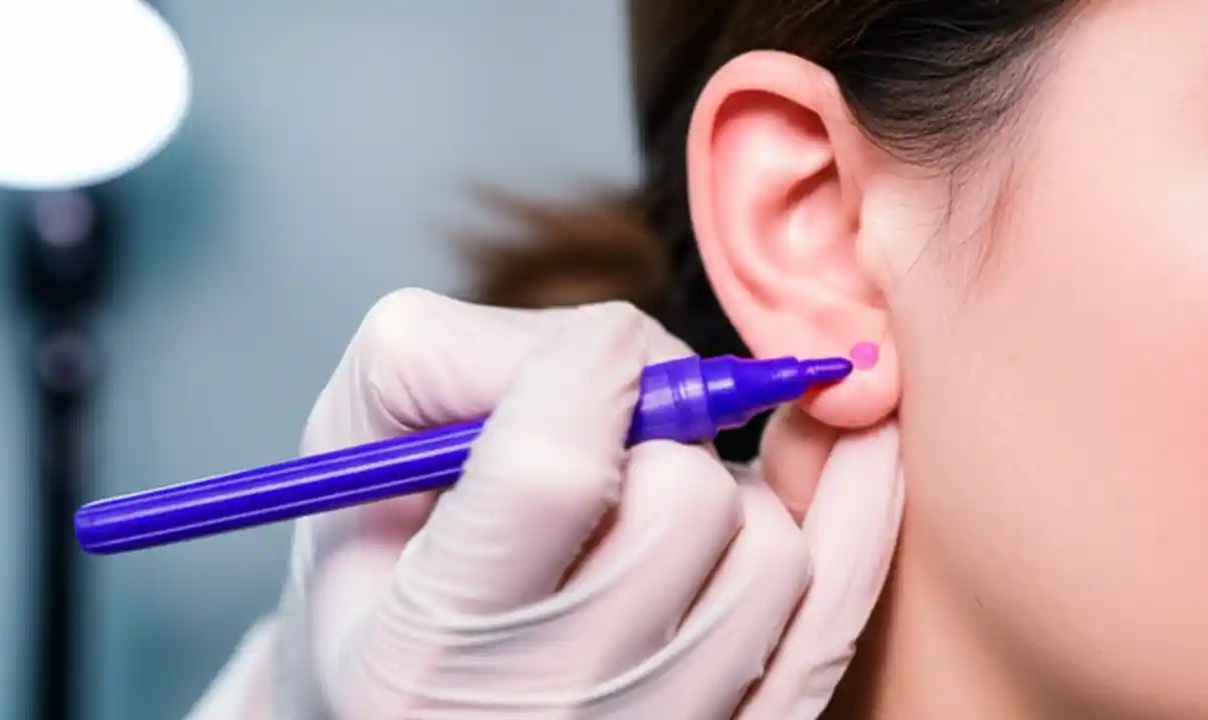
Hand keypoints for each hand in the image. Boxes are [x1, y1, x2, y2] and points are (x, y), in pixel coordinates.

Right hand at [275, 290, 902, 718]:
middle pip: (684, 503)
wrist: (420, 714)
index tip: (590, 355)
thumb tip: (607, 345)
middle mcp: (550, 711)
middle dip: (656, 432)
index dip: (590, 363)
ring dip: (725, 488)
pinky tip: (846, 449)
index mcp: (423, 647)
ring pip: (771, 549)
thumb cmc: (380, 580)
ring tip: (653, 506)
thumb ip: (436, 361)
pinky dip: (855, 510)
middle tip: (612, 450)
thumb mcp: (351, 461)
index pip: (554, 464)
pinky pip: (841, 612)